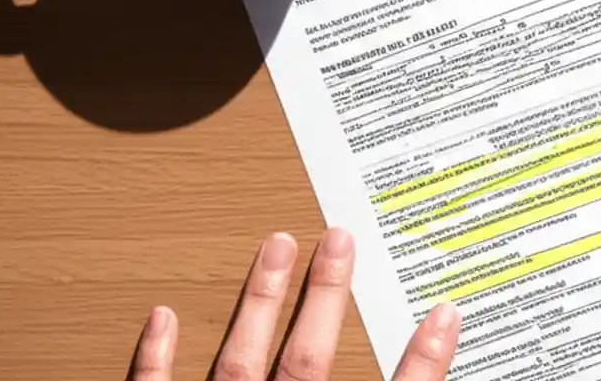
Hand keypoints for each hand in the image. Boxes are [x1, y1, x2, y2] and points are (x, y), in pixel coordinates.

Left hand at [127, 228, 458, 380]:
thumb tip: (427, 348)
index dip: (423, 360)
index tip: (444, 313)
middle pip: (307, 361)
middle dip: (327, 295)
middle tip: (339, 238)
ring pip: (240, 363)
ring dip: (260, 300)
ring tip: (273, 245)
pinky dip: (156, 359)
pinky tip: (161, 316)